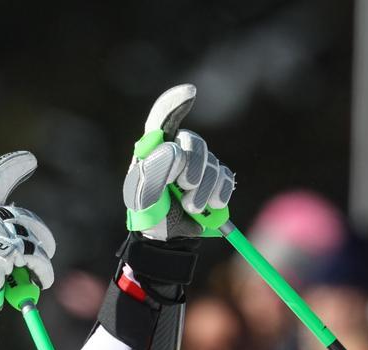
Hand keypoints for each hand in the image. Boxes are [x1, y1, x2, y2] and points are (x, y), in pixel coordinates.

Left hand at [123, 84, 235, 240]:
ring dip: (204, 189)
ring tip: (191, 208)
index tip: (191, 94)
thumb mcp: (142, 197)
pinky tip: (210, 206)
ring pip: (212, 163)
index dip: (176, 103)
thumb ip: (153, 172)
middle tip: (184, 188)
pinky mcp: (215, 178)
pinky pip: (226, 177)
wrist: (166, 237)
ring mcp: (199, 163)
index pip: (164, 119)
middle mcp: (178, 149)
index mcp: (155, 148)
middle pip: (195, 143)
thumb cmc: (148, 214)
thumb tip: (174, 150)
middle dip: (193, 168)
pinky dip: (220, 194)